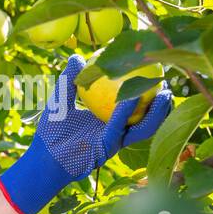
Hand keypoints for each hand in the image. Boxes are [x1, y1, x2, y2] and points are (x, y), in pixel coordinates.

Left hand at [0, 55, 173, 213]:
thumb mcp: (61, 101)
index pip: (137, 107)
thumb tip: (77, 56)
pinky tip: (132, 98)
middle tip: (169, 85)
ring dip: (156, 112)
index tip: (157, 75)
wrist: (42, 157)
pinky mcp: (105, 149)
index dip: (150, 93)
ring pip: (143, 128)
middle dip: (163, 105)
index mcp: (111, 122)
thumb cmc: (51, 132)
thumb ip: (70, 80)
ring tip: (165, 93)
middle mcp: (117, 132)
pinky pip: (118, 129)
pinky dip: (125, 113)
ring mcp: (114, 142)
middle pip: (148, 119)